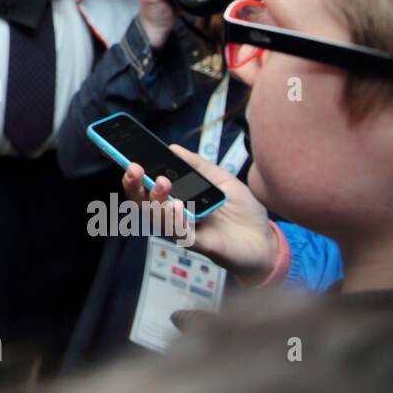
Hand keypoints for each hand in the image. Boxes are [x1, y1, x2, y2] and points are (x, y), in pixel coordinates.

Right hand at [120, 144, 277, 283]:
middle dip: (133, 185)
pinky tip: (176, 205)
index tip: (126, 157)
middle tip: (133, 168)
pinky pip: (180, 233)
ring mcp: (184, 231)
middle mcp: (174, 216)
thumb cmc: (243, 212)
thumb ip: (198, 166)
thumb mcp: (222, 180)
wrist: (266, 240)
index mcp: (177, 199)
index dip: (133, 174)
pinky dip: (174, 219)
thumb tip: (172, 148)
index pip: (147, 187)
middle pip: (143, 202)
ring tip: (162, 182)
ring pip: (158, 218)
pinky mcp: (199, 244)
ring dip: (155, 199)